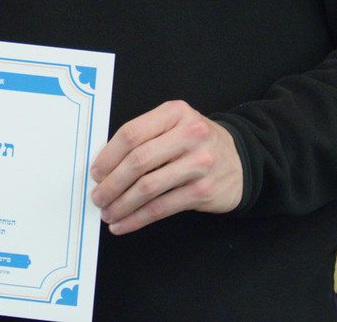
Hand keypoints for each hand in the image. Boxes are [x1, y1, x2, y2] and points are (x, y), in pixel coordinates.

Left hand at [90, 99, 242, 235]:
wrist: (241, 160)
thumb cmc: (195, 141)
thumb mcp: (174, 124)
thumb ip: (145, 136)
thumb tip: (104, 164)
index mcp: (175, 113)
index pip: (132, 133)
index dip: (108, 155)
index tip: (95, 172)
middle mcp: (189, 135)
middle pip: (138, 161)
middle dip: (111, 183)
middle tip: (97, 197)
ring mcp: (199, 164)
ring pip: (148, 188)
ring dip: (122, 204)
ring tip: (108, 213)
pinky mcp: (203, 191)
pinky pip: (162, 208)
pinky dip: (138, 218)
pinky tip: (124, 224)